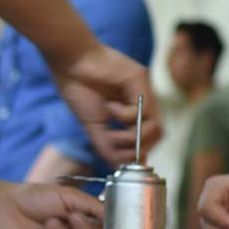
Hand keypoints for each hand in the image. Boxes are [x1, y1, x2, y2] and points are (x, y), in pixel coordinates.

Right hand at [54, 43, 161, 166]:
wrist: (70, 63)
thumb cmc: (79, 90)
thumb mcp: (94, 127)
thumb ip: (109, 146)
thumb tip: (122, 166)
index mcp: (135, 110)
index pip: (150, 138)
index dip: (139, 152)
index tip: (122, 159)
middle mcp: (145, 101)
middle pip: (158, 134)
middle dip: (136, 148)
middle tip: (116, 143)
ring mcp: (145, 90)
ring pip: (155, 127)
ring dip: (130, 137)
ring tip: (111, 130)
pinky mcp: (141, 80)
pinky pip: (142, 111)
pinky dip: (124, 117)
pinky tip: (109, 108)